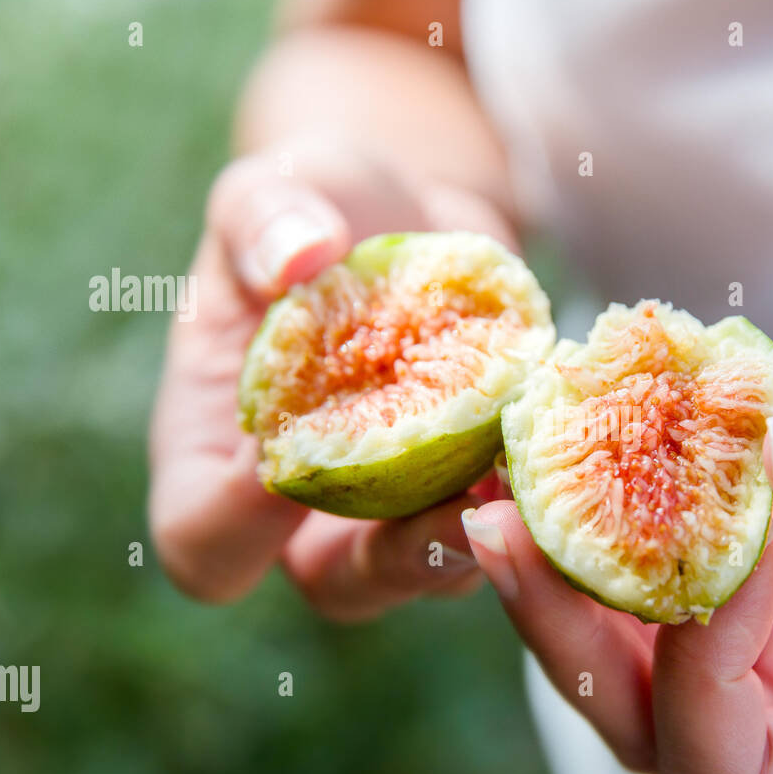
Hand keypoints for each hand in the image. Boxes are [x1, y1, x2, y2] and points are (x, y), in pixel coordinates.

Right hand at [149, 139, 513, 620]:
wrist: (414, 212)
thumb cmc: (322, 206)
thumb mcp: (278, 188)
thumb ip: (263, 217)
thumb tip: (299, 253)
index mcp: (221, 456)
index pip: (204, 538)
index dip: (237, 527)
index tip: (287, 459)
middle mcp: (309, 508)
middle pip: (338, 586)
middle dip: (402, 558)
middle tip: (459, 508)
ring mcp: (398, 510)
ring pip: (437, 571)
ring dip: (489, 536)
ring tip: (529, 479)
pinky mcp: (471, 488)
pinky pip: (506, 527)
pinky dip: (538, 495)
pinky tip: (568, 445)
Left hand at [462, 391, 772, 773]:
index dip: (697, 676)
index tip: (720, 547)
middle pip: (645, 727)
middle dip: (569, 635)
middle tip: (504, 527)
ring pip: (628, 659)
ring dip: (561, 578)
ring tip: (505, 482)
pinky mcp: (764, 592)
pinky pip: (657, 580)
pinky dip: (610, 525)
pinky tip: (574, 451)